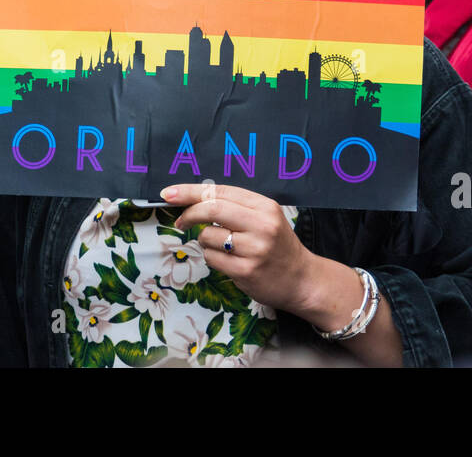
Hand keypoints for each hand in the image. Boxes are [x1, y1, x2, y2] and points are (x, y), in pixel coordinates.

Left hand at [164, 182, 315, 314]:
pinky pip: (212, 259)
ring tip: (222, 247)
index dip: (190, 191)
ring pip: (207, 237)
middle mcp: (261, 225)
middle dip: (189, 213)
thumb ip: (237, 207)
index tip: (169, 194)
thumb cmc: (278, 246)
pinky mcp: (246, 271)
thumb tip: (195, 199)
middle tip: (180, 220)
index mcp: (265, 207)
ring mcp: (254, 249)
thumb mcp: (266, 218)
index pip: (220, 192)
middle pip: (211, 209)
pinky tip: (229, 261)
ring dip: (205, 241)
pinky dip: (212, 258)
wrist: (302, 280)